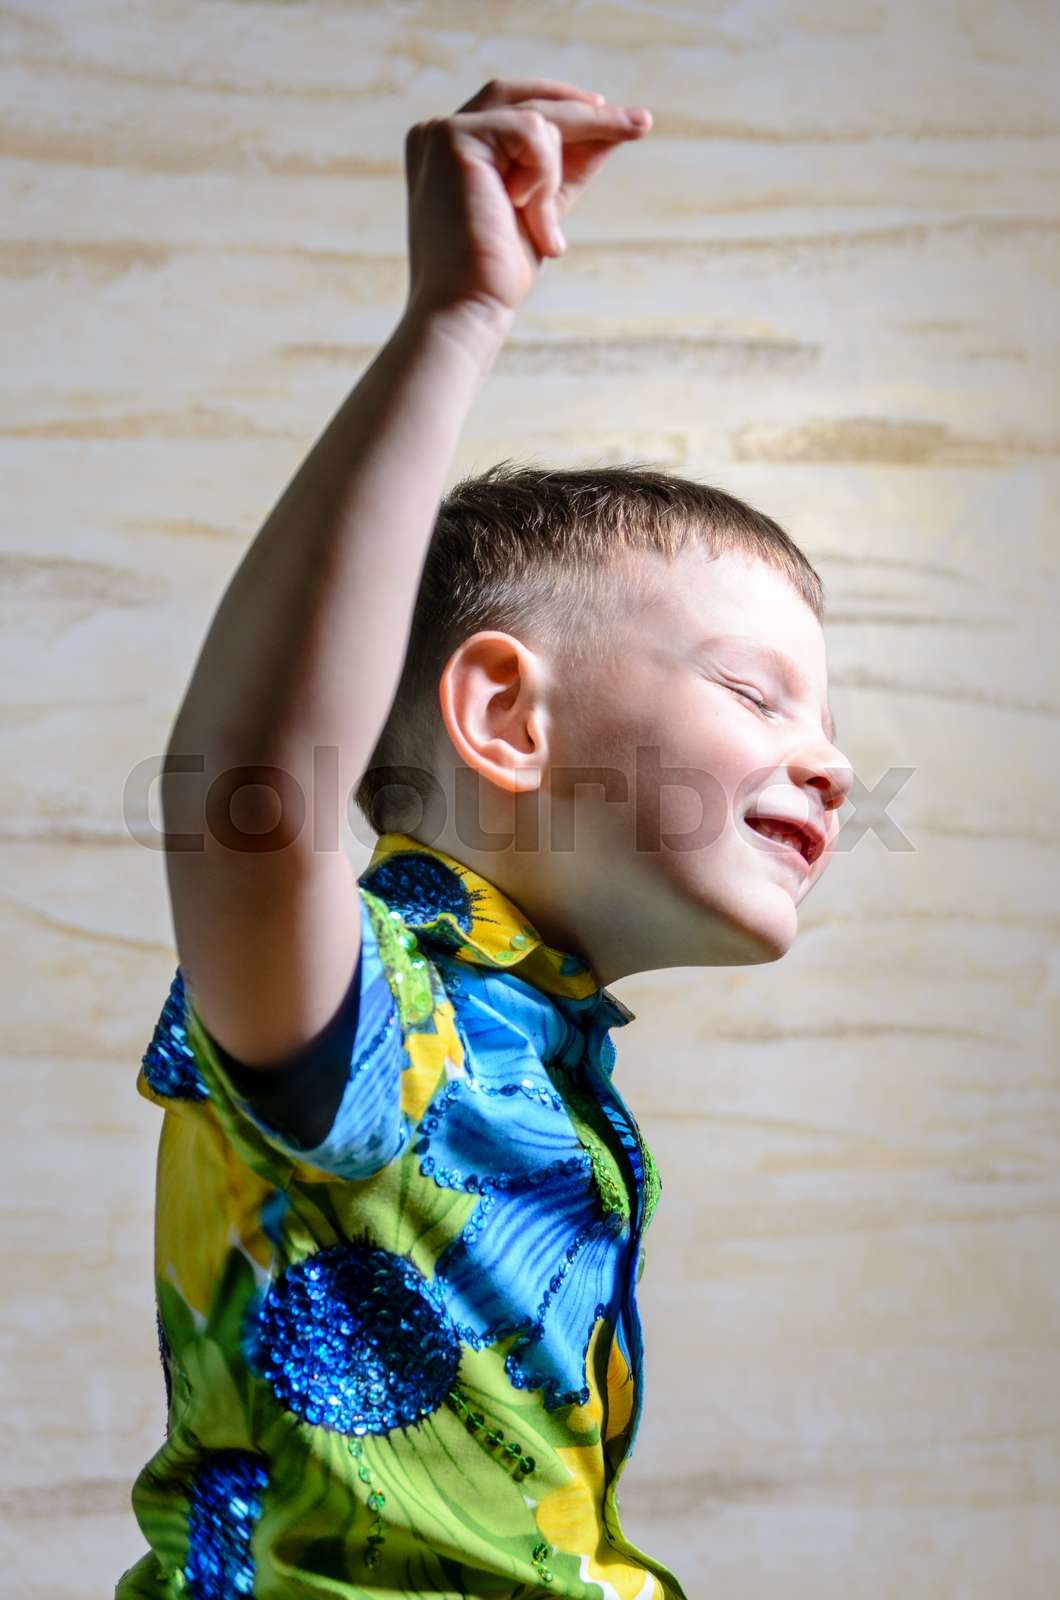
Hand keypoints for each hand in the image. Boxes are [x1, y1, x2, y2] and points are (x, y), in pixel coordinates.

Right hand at [402, 77, 652, 332]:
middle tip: (640, 124)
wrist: (468, 309)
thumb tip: (612, 130)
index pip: (519, 111)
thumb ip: (565, 168)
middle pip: (529, 100)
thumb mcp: (542, 208)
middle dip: (588, 114)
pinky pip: (531, 132)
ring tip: (542, 230)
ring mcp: (442, 131)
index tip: (621, 122)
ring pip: (537, 117)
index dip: (568, 112)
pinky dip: (543, 175)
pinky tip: (526, 213)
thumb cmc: (497, 273)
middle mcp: (441, 132)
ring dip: (555, 175)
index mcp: (457, 150)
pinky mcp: (452, 137)